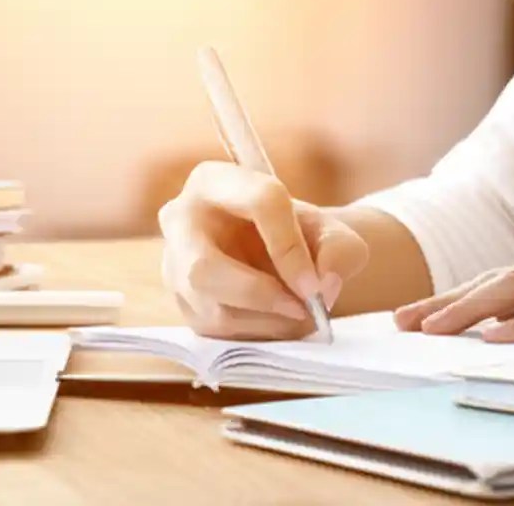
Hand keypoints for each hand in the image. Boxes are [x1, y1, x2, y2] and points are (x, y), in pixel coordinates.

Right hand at [159, 161, 368, 339]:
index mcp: (216, 181)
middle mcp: (180, 220)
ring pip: (211, 306)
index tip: (318, 284)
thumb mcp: (331, 232)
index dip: (291, 246)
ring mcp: (173, 265)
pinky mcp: (182, 304)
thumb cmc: (298, 235)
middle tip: (302, 308)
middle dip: (259, 295)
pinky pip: (216, 330)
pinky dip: (257, 333)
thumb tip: (322, 285)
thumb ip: (340, 249)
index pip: (257, 203)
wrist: (277, 256)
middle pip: (204, 267)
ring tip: (300, 315)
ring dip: (265, 320)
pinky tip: (279, 320)